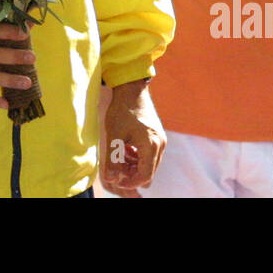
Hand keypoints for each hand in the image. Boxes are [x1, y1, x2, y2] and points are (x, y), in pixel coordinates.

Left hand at [101, 79, 164, 196]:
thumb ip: (113, 159)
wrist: (132, 89)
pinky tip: (125, 149)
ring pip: (149, 164)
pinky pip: (149, 155)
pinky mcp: (157, 136)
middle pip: (149, 172)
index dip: (130, 182)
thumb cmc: (122, 110)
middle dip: (132, 174)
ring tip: (118, 156)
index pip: (145, 175)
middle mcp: (160, 144)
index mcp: (151, 145)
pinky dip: (138, 157)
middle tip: (115, 168)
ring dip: (134, 165)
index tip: (116, 180)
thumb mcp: (114, 135)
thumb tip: (111, 179)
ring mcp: (161, 140)